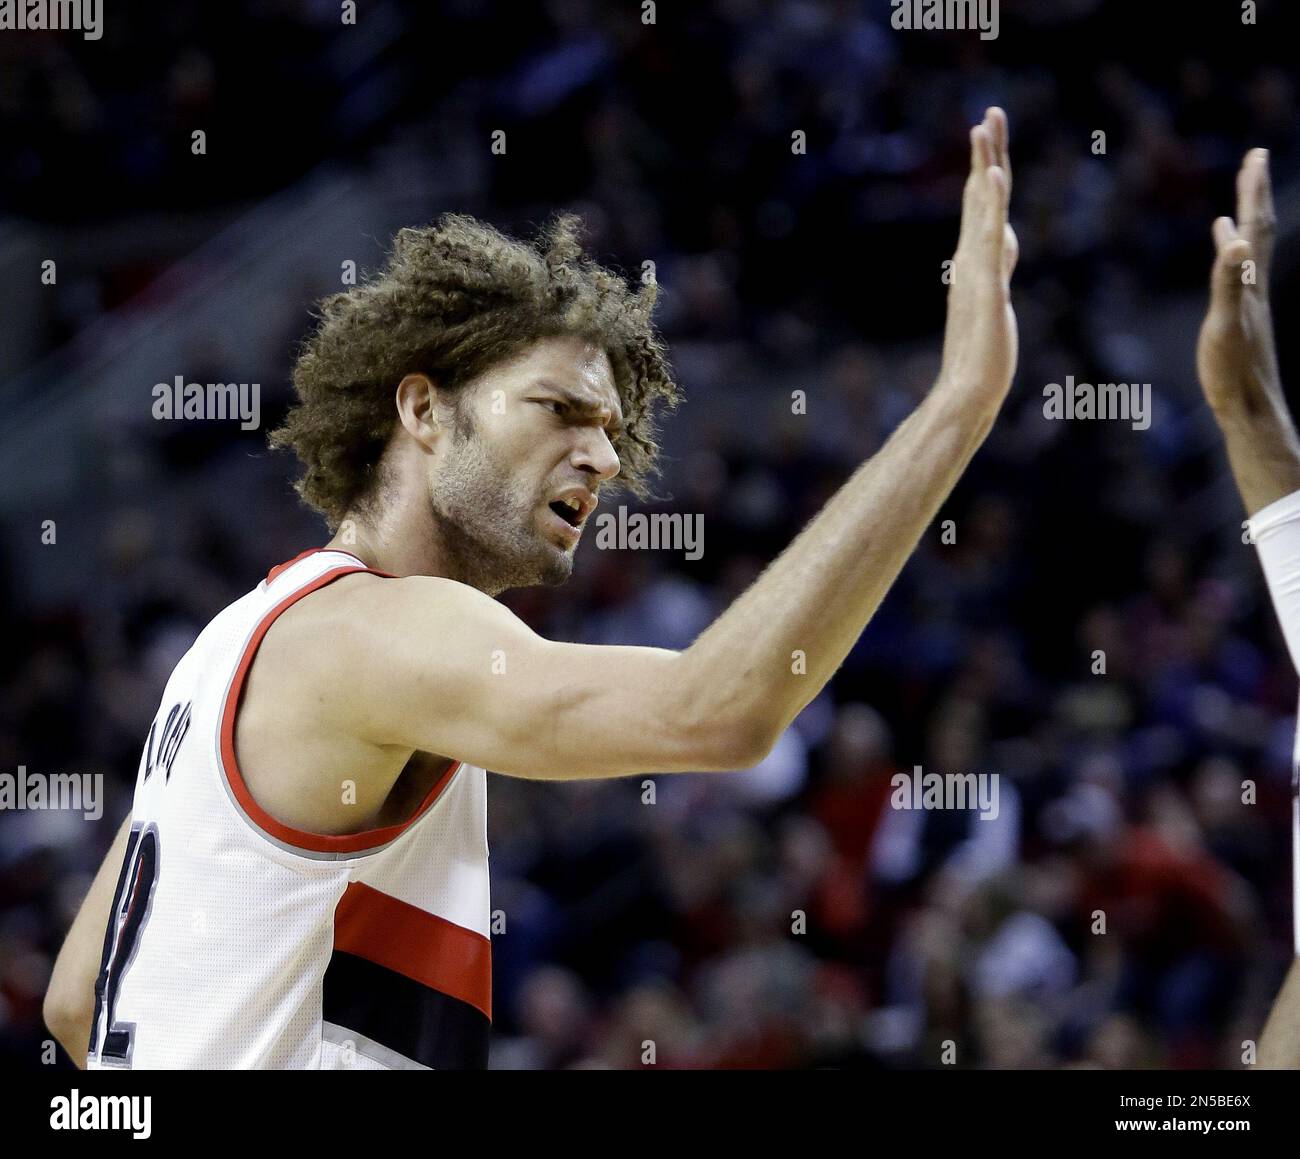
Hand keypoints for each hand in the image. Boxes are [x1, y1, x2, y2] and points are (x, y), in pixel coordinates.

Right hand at [937, 107, 1018, 407]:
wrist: (969, 388)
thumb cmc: (982, 352)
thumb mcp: (997, 293)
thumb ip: (999, 262)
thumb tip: (1006, 236)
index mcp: (976, 259)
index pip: (984, 205)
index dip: (988, 167)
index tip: (989, 133)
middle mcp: (972, 257)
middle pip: (982, 195)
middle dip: (987, 153)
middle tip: (989, 113)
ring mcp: (977, 269)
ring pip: (982, 208)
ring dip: (984, 166)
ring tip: (984, 129)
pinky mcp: (986, 283)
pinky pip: (989, 236)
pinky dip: (991, 204)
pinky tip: (993, 177)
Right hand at [1196, 149, 1282, 419]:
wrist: (1250, 407)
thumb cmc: (1233, 370)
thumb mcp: (1226, 324)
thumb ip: (1228, 281)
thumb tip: (1233, 238)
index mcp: (1251, 282)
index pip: (1253, 227)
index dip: (1253, 192)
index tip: (1255, 154)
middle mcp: (1255, 285)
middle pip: (1258, 230)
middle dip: (1255, 193)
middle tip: (1255, 159)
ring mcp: (1250, 300)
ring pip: (1251, 249)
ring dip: (1246, 219)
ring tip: (1239, 201)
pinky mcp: (1242, 316)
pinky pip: (1238, 272)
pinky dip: (1231, 252)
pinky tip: (1225, 250)